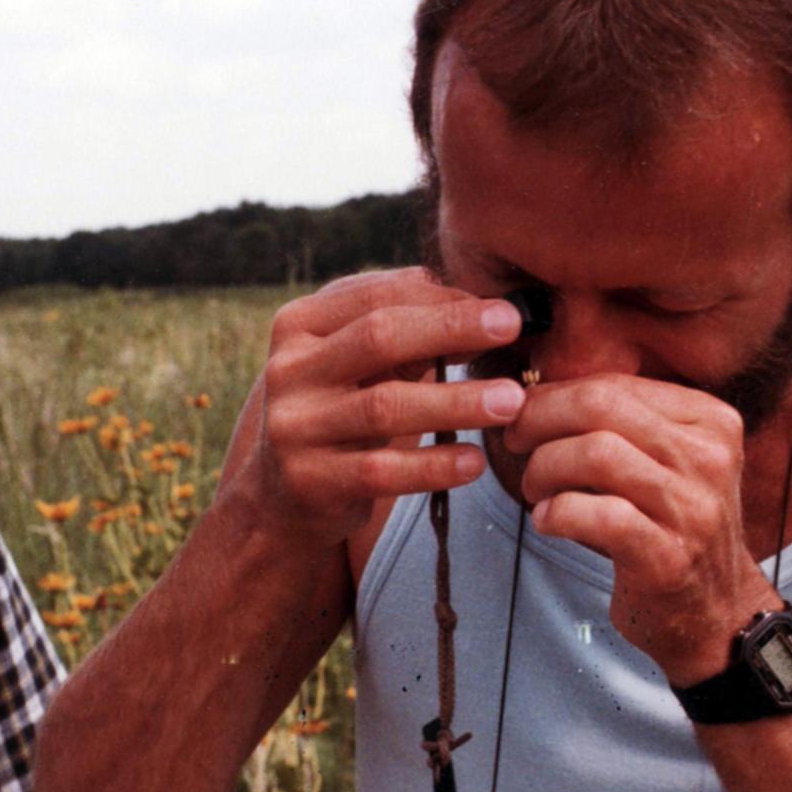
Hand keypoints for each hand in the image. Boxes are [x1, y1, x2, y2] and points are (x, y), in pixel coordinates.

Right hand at [246, 268, 526, 545]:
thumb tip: (475, 302)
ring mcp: (295, 428)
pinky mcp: (311, 481)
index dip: (442, 300)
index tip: (501, 309)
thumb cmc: (340, 410)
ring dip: (456, 402)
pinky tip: (475, 462)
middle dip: (450, 328)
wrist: (279, 494)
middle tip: (512, 327)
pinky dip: (433, 467)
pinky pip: (381, 472)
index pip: (375, 297)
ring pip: (385, 407)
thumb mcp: (356, 363)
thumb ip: (404, 330)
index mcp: (298, 325)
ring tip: (511, 402)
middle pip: (378, 338)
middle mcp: (289, 371)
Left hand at [503, 373, 777, 684]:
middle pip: (600, 406)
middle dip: (539, 420)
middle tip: (514, 443)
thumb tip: (534, 395)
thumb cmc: (671, 529)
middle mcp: (708, 457)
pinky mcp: (668, 556)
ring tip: (535, 490)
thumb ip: (618, 424)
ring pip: (594, 453)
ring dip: (544, 468)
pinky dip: (557, 513)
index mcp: (709, 421)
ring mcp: (693, 507)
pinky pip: (597, 515)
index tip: (524, 417)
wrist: (717, 613)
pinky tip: (548, 521)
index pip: (614, 385)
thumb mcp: (664, 462)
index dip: (553, 396)